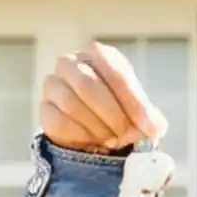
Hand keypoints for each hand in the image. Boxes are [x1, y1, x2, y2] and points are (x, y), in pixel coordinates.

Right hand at [40, 41, 168, 153]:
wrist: (98, 131)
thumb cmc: (123, 113)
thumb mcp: (142, 112)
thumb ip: (148, 116)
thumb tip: (152, 126)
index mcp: (99, 55)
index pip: (115, 72)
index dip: (133, 102)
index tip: (149, 126)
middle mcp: (71, 63)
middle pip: (88, 85)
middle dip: (112, 115)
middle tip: (127, 135)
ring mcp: (53, 84)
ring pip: (71, 104)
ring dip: (97, 127)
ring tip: (112, 139)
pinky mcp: (45, 108)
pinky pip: (59, 122)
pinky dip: (81, 136)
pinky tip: (93, 142)